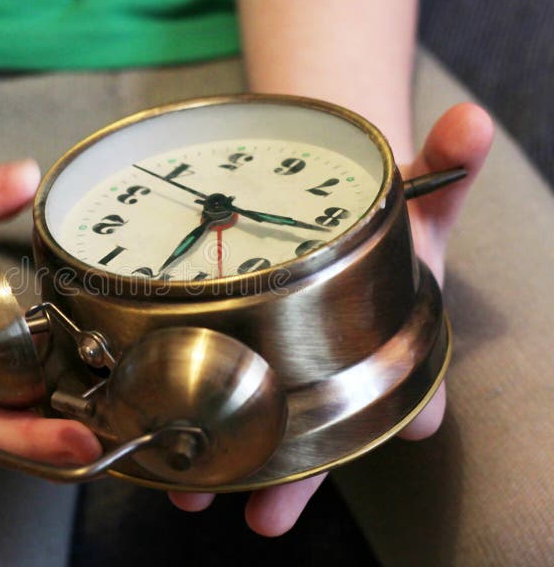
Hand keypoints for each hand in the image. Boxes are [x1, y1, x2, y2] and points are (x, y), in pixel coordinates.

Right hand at [0, 159, 101, 465]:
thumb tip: (23, 178)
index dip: (30, 439)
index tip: (80, 442)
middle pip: (19, 427)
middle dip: (69, 435)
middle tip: (128, 428)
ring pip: (32, 408)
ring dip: (76, 413)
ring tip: (132, 410)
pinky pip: (36, 379)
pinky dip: (69, 382)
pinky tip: (110, 375)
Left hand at [168, 103, 494, 535]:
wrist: (324, 210)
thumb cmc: (369, 216)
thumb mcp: (409, 193)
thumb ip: (444, 164)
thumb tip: (473, 120)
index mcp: (391, 342)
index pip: (417, 390)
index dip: (413, 411)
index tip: (408, 430)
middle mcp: (343, 374)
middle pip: (326, 438)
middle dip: (301, 476)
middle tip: (269, 517)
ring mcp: (292, 377)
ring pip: (266, 439)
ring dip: (231, 470)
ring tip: (191, 498)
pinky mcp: (247, 366)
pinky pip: (224, 410)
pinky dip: (195, 438)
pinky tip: (163, 463)